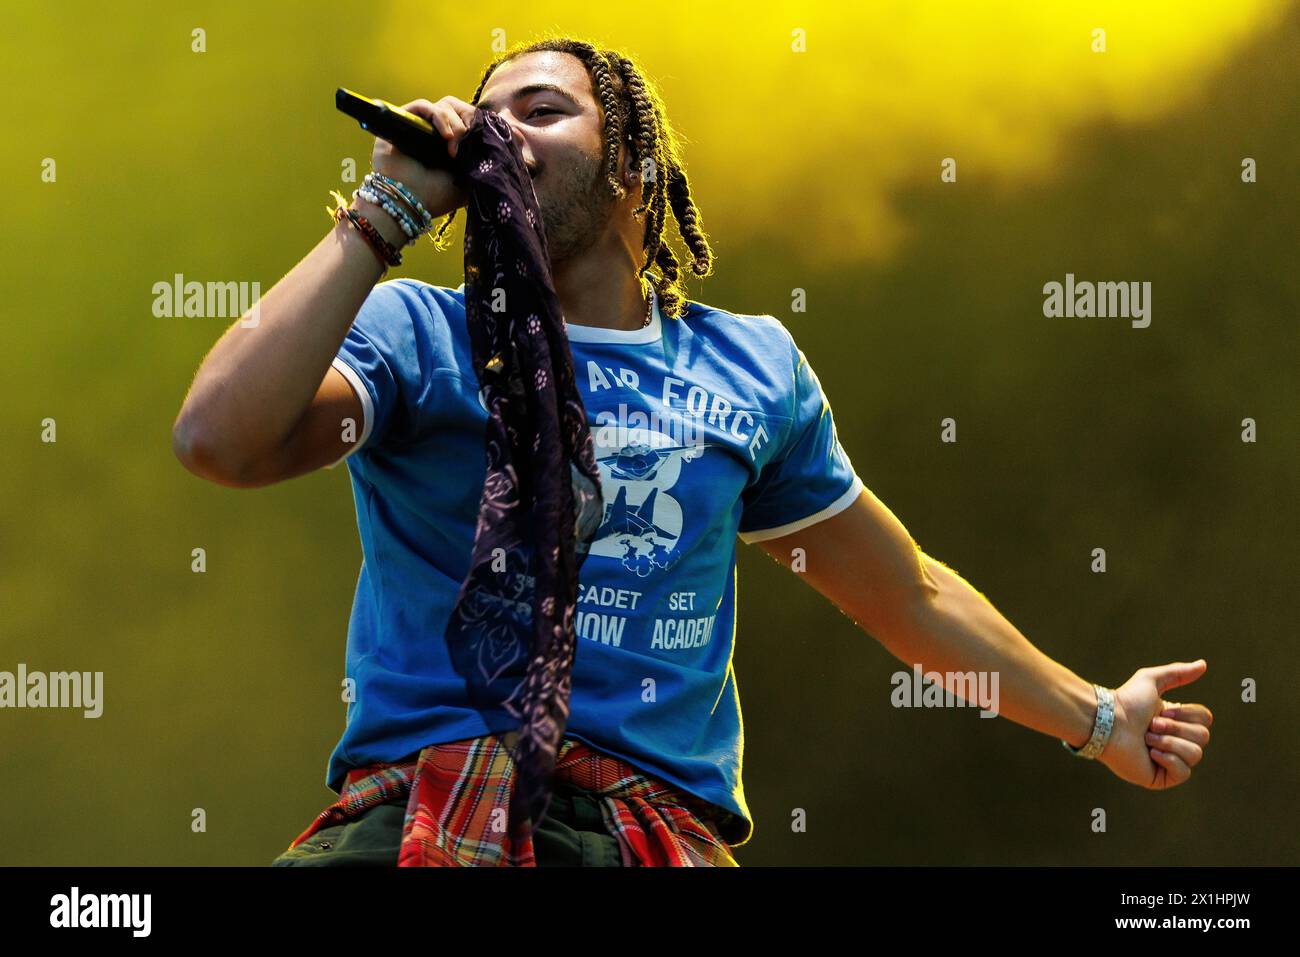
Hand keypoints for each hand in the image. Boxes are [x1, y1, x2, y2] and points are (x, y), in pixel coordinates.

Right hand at [371, 96, 476, 219]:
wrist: (409, 204)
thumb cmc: (437, 196)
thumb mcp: (471, 180)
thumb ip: (486, 161)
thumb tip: (508, 134)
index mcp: (449, 144)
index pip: (466, 119)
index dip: (477, 123)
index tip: (487, 138)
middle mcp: (432, 133)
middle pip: (456, 109)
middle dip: (467, 124)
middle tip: (467, 145)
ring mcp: (416, 126)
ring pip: (442, 107)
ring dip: (454, 124)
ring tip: (454, 148)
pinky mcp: (402, 121)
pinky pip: (423, 106)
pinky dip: (438, 116)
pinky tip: (447, 135)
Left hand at [1097, 660, 1212, 789]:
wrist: (1107, 722)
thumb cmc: (1126, 701)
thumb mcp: (1152, 680)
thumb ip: (1178, 673)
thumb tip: (1204, 664)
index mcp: (1177, 721)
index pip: (1205, 719)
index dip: (1186, 715)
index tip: (1161, 711)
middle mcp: (1176, 740)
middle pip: (1203, 737)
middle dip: (1175, 728)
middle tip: (1150, 725)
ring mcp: (1169, 760)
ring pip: (1195, 754)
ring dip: (1168, 742)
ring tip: (1146, 738)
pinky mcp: (1161, 777)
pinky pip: (1184, 773)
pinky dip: (1168, 760)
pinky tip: (1150, 754)